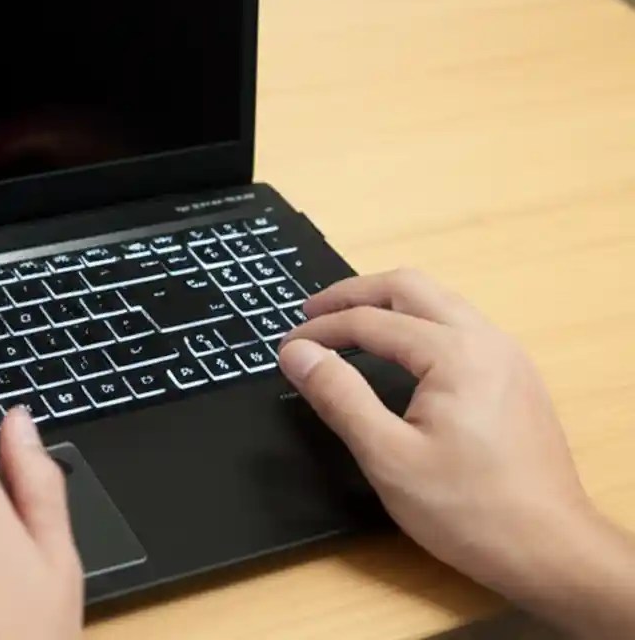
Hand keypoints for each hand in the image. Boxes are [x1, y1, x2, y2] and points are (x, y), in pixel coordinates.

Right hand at [277, 269, 634, 635]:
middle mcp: (487, 340)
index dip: (322, 331)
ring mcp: (507, 357)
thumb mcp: (388, 457)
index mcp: (455, 354)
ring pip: (439, 302)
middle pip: (410, 288)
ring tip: (347, 325)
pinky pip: (459, 326)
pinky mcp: (516, 377)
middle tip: (312, 315)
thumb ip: (339, 396)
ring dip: (388, 305)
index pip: (371, 322)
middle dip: (354, 295)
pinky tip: (398, 352)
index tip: (286, 349)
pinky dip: (416, 323)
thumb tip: (297, 353)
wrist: (551, 549)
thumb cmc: (467, 510)